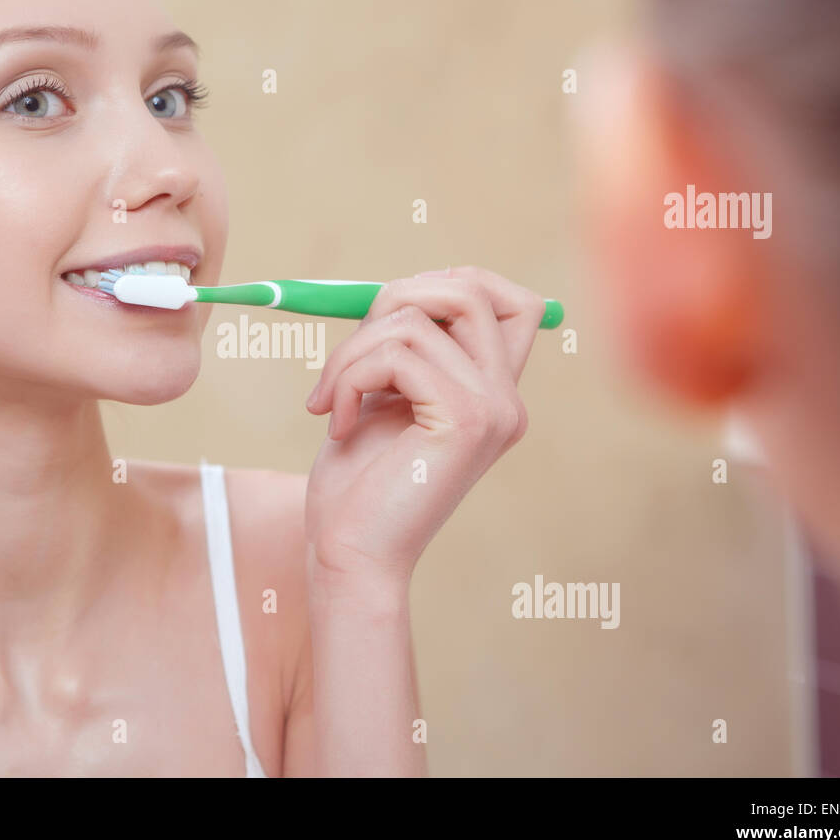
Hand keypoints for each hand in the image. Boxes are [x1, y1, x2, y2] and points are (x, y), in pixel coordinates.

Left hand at [303, 266, 546, 592]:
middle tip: (349, 354)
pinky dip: (348, 376)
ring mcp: (493, 409)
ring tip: (330, 398)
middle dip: (392, 300)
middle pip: (469, 289)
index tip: (390, 317)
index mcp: (494, 395)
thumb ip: (405, 348)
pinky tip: (336, 421)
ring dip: (352, 350)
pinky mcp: (465, 420)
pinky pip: (397, 354)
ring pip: (417, 318)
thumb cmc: (357, 485)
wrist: (350, 555)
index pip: (509, 300)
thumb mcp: (383, 398)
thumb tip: (403, 289)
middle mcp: (507, 400)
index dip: (449, 283)